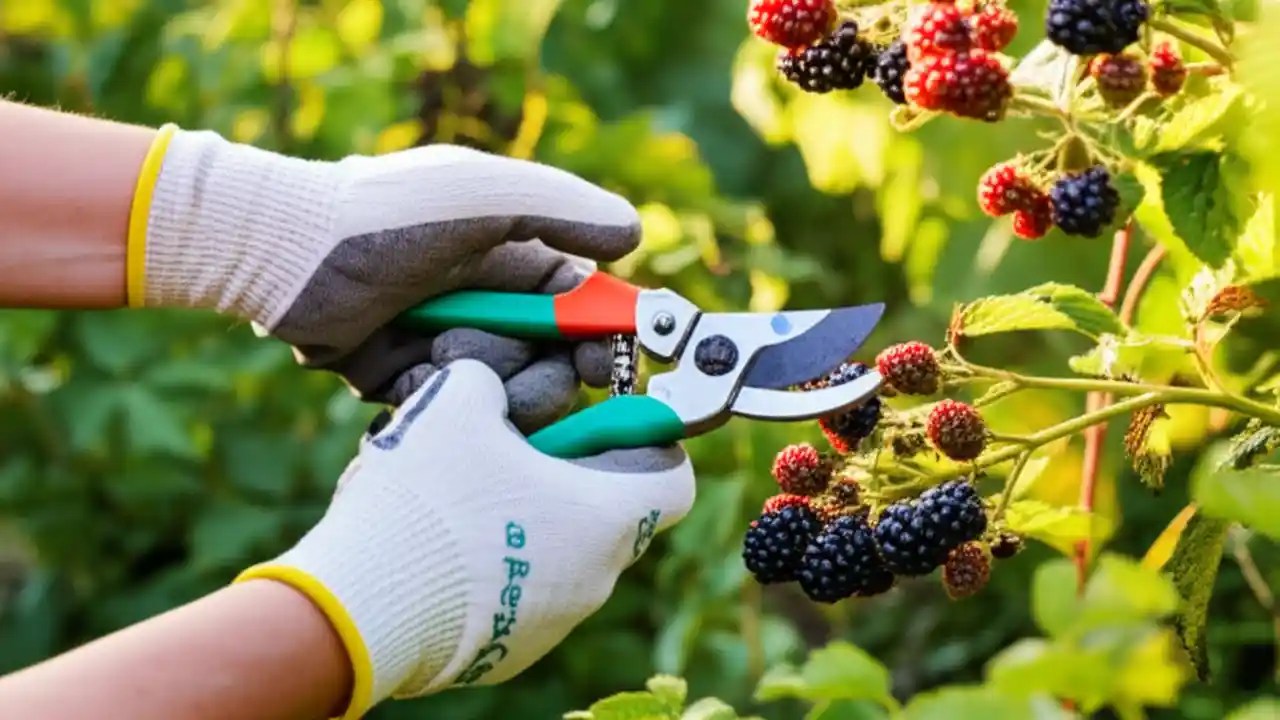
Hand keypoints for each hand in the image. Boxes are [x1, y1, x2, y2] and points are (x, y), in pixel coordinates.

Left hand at [139, 129, 638, 427]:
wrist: (285, 252)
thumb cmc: (388, 215)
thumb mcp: (484, 196)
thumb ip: (562, 208)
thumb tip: (633, 236)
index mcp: (515, 261)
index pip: (583, 311)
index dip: (605, 343)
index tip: (612, 369)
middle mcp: (488, 305)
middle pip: (551, 368)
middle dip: (538, 377)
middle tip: (515, 380)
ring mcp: (446, 344)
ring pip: (500, 396)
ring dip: (477, 379)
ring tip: (434, 349)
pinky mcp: (402, 380)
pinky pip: (444, 410)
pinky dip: (430, 396)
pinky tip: (402, 370)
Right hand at [237, 360, 694, 717]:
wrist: (363, 607)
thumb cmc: (427, 501)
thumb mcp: (456, 402)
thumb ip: (491, 380)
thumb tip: (488, 384)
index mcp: (607, 517)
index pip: (672, 478)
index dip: (646, 441)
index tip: (605, 420)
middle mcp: (597, 578)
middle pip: (610, 512)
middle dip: (570, 474)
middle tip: (515, 448)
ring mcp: (555, 621)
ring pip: (563, 553)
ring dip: (530, 518)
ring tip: (466, 495)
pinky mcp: (510, 652)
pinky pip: (521, 594)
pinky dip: (498, 564)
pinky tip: (445, 546)